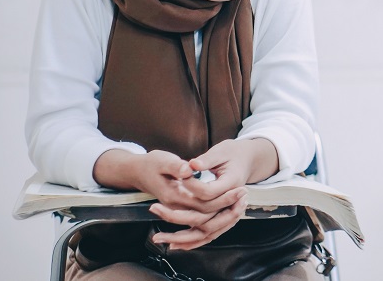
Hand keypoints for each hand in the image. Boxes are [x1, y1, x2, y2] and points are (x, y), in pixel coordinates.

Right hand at [93, 148, 248, 250]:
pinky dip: (214, 219)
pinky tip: (227, 211)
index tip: (239, 187)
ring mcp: (178, 209)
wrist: (136, 172)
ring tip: (241, 203)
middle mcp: (176, 205)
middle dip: (228, 206)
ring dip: (223, 215)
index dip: (223, 197)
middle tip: (245, 194)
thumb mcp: (161, 159)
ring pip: (203, 223)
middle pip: (206, 215)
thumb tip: (188, 168)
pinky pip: (198, 222)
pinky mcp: (181, 208)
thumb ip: (174, 165)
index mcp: (173, 195)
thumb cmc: (150, 163)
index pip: (203, 201)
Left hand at [150, 138, 277, 250]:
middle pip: (203, 218)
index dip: (190, 187)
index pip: (207, 192)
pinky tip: (175, 245)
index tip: (175, 180)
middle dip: (176, 216)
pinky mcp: (223, 218)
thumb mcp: (222, 151)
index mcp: (232, 183)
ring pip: (204, 232)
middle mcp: (232, 203)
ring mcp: (229, 213)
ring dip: (181, 238)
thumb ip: (206, 160)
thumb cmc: (233, 153)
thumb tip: (191, 165)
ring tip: (159, 238)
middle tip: (154, 208)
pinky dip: (191, 242)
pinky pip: (207, 235)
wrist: (247, 159)